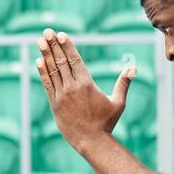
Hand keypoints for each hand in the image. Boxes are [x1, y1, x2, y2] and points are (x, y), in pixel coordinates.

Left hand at [37, 28, 134, 150]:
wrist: (91, 142)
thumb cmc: (106, 123)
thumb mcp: (118, 103)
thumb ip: (123, 84)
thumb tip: (133, 69)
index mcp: (87, 85)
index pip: (75, 60)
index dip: (67, 46)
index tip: (61, 34)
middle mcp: (72, 88)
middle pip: (61, 61)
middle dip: (53, 45)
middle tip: (47, 31)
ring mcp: (61, 95)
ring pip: (52, 70)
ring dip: (46, 54)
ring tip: (40, 40)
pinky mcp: (54, 104)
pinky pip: (47, 84)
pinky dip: (43, 72)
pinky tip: (39, 61)